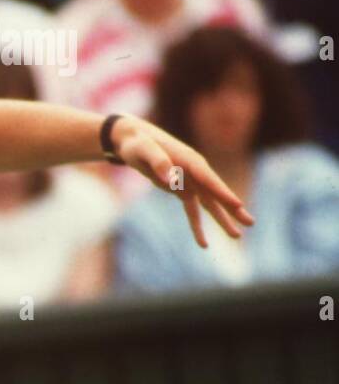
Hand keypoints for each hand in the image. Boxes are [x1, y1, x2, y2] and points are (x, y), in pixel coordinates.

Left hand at [110, 115, 255, 247]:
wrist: (133, 140)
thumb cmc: (137, 143)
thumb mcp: (142, 149)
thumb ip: (156, 161)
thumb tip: (169, 179)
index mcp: (189, 160)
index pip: (209, 179)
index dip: (223, 192)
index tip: (238, 205)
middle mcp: (194, 171)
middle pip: (216, 193)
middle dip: (232, 209)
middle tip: (250, 223)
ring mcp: (189, 181)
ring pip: (210, 204)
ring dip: (222, 220)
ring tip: (236, 236)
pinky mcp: (181, 189)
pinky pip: (193, 210)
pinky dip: (198, 226)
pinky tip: (204, 244)